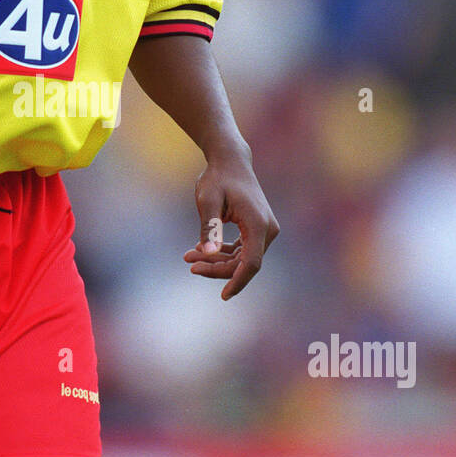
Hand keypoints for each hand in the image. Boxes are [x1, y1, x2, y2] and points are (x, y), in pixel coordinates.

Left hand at [183, 149, 278, 300]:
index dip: (237, 282)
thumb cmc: (217, 178)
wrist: (230, 161)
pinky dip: (221, 253)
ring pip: (241, 259)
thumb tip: (207, 253)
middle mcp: (267, 230)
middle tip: (188, 262)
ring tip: (189, 256)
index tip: (223, 296)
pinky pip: (241, 251)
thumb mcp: (207, 200)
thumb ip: (209, 227)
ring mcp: (264, 231)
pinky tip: (200, 250)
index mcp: (258, 225)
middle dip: (215, 268)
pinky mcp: (256, 230)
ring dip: (216, 261)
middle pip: (243, 264)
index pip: (251, 264)